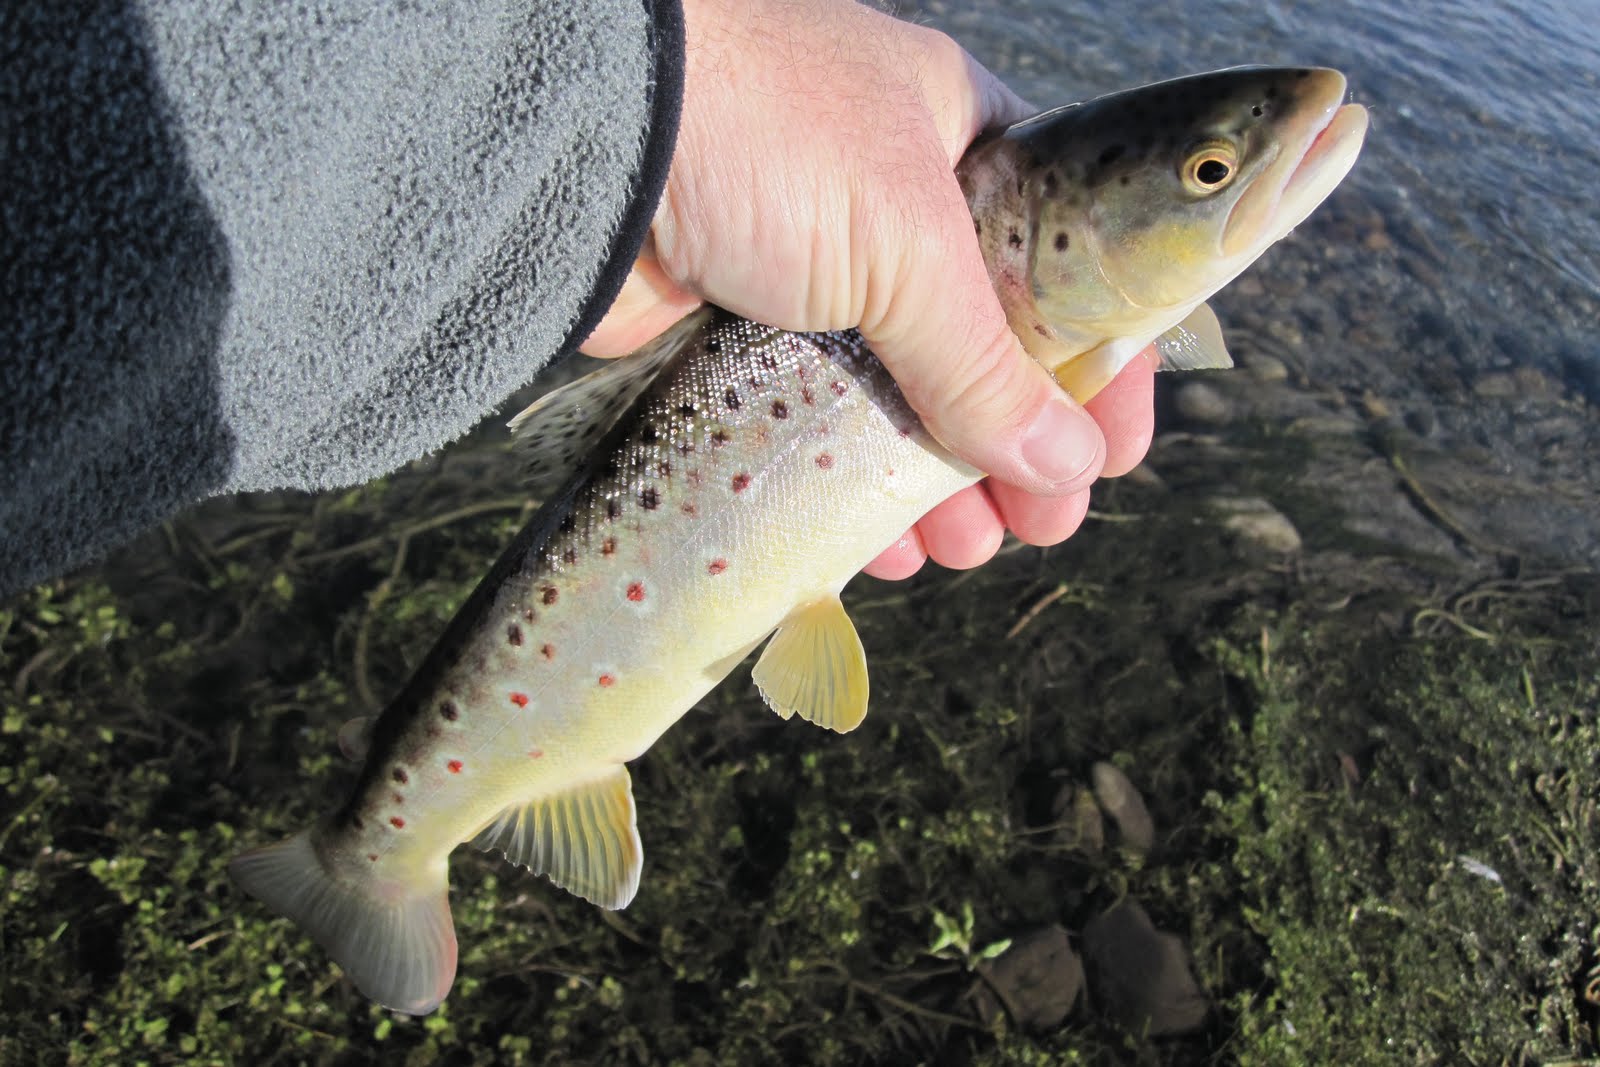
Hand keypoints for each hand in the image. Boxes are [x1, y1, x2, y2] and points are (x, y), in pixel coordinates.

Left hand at [584, 0, 1155, 577]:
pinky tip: (883, 546)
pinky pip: (817, 427)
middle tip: (1043, 525)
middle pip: (980, 348)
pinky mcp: (738, 334)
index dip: (1097, 358)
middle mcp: (889, 204)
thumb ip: (989, 363)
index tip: (1114, 444)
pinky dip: (849, 484)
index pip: (1061, 261)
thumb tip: (1066, 461)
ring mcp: (809, 271)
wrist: (584, 141)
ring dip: (934, 482)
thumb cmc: (769, 140)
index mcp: (956, 141)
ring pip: (897, 398)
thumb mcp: (911, 246)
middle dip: (1012, 444)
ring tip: (967, 548)